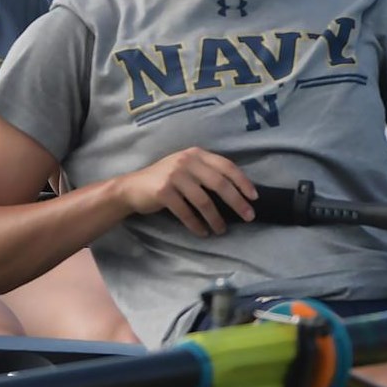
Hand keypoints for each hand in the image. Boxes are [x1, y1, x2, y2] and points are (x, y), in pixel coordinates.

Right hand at [113, 147, 256, 236]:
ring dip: (216, 218)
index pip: (227, 166)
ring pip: (204, 201)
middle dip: (237, 202)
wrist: (132, 188)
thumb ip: (206, 172)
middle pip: (219, 184)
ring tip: (221, 230)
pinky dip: (196, 225)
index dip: (243, 182)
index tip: (254, 198)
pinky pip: (186, 212)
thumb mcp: (186, 168)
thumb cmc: (164, 180)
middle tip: (248, 217)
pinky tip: (202, 232)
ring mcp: (174, 175)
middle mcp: (186, 161)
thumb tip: (237, 191)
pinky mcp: (163, 191)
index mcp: (196, 154)